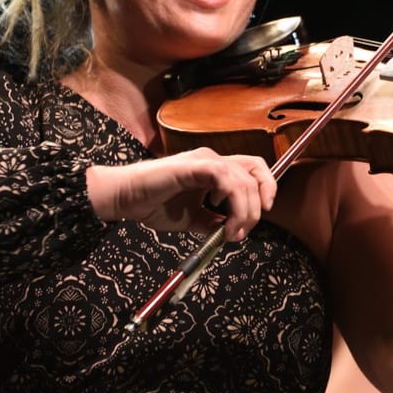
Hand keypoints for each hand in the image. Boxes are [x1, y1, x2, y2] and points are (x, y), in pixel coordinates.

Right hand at [85, 148, 276, 240]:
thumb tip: (234, 232)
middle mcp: (213, 160)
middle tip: (244, 230)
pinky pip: (226, 180)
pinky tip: (223, 221)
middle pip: (256, 170)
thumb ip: (214, 222)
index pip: (253, 170)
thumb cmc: (153, 204)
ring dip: (246, 211)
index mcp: (214, 169)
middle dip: (260, 202)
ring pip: (244, 179)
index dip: (265, 189)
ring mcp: (205, 160)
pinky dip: (233, 203)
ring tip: (231, 233)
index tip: (261, 215)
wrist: (126, 198)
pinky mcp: (195, 166)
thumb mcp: (193, 219)